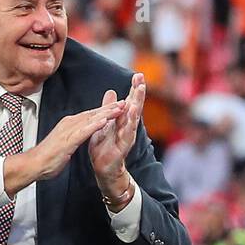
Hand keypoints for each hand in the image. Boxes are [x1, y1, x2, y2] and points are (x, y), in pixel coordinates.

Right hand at [3, 99, 124, 195]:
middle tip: (125, 101)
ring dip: (107, 113)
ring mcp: (68, 131)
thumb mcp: (64, 143)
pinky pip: (84, 131)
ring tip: (121, 108)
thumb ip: (72, 137)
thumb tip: (78, 135)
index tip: (118, 106)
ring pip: (91, 119)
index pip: (90, 115)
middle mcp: (69, 123)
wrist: (34, 164)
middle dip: (109, 107)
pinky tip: (106, 121)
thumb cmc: (48, 157)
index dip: (104, 110)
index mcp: (69, 124)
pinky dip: (95, 125)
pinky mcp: (68, 140)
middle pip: (93, 113)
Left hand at [89, 72, 144, 197]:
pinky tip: (132, 114)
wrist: (103, 169)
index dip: (134, 89)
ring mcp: (126, 137)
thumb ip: (109, 109)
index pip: (129, 102)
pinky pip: (127, 134)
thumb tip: (111, 91)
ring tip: (139, 92)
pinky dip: (130, 124)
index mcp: (122, 121)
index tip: (138, 74)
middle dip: (138, 93)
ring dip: (136, 105)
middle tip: (141, 78)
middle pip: (134, 107)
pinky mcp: (122, 148)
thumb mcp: (104, 124)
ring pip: (133, 119)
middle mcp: (127, 127)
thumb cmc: (104, 147)